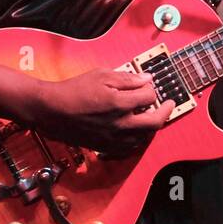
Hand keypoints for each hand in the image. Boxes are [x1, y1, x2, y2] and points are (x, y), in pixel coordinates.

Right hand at [30, 68, 174, 154]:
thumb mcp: (101, 75)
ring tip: (152, 116)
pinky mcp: (106, 146)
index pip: (149, 96)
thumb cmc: (74, 90)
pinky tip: (137, 132)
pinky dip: (137, 139)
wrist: (52, 110)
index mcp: (120, 104)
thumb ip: (127, 78)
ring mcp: (114, 138)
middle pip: (154, 122)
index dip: (151, 89)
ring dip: (151, 126)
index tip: (148, 85)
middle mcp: (120, 124)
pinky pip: (129, 148)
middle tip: (169, 104)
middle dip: (166, 111)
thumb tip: (146, 79)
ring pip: (144, 137)